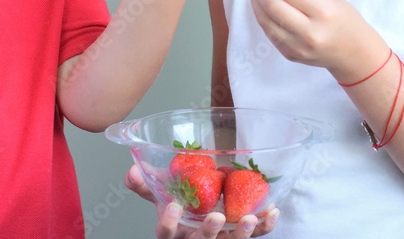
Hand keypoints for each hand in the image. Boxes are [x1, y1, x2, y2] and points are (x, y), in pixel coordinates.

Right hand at [125, 166, 277, 238]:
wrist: (200, 219)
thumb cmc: (181, 210)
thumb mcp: (162, 197)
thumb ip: (146, 184)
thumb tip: (131, 171)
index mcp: (174, 233)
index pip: (166, 234)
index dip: (168, 224)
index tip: (172, 208)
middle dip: (209, 233)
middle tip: (216, 217)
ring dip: (241, 234)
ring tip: (248, 218)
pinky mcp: (239, 237)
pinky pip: (255, 236)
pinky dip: (264, 226)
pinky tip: (271, 212)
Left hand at [250, 0, 386, 81]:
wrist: (353, 53)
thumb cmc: (343, 20)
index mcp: (323, 12)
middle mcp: (309, 32)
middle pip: (272, 5)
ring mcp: (297, 46)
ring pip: (265, 20)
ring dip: (257, 1)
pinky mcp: (289, 54)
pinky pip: (268, 32)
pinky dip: (262, 15)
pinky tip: (264, 6)